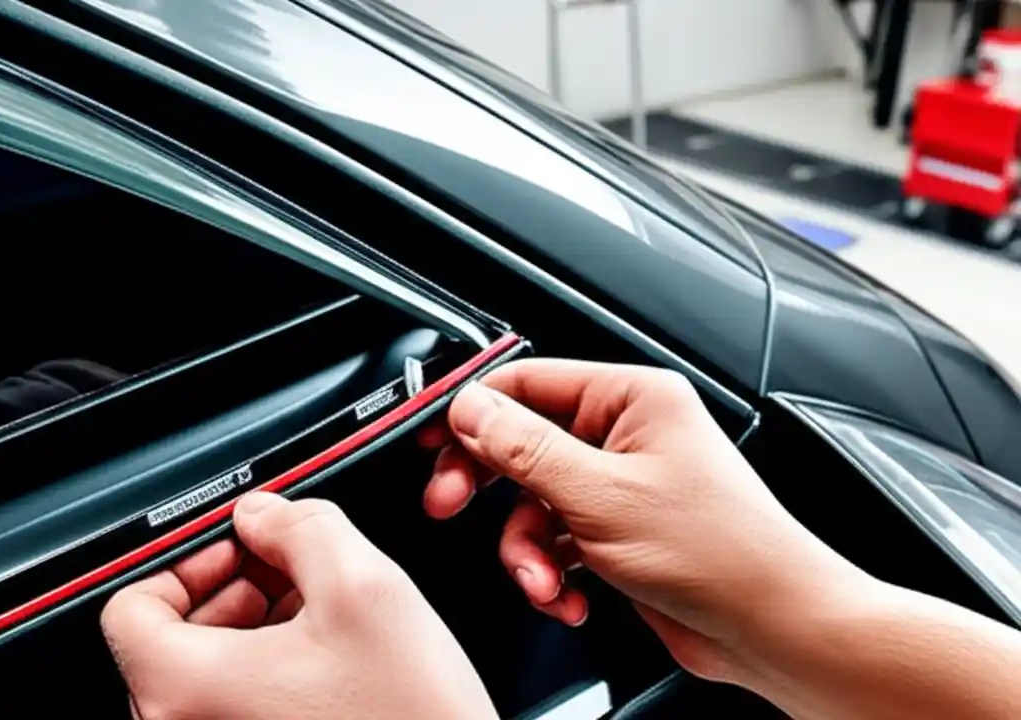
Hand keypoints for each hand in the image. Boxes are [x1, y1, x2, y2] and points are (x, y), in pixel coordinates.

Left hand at [101, 492, 495, 719]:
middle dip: (233, 588)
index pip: (127, 605)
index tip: (238, 547)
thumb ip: (299, 525)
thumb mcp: (364, 586)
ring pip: (205, 673)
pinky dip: (266, 674)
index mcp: (185, 687)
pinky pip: (231, 708)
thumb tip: (261, 512)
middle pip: (168, 637)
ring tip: (321, 617)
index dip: (187, 559)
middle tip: (290, 571)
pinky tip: (326, 661)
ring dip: (254, 629)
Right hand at [419, 360, 866, 683]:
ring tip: (540, 579)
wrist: (772, 627)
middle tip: (450, 505)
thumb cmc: (721, 553)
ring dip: (525, 548)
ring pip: (533, 502)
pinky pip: (556, 539)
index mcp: (632, 398)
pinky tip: (567, 596)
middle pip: (522, 443)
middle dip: (489, 485)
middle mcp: (627, 434)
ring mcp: (622, 485)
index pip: (529, 382)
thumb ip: (523, 448)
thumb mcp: (599, 495)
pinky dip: (551, 572)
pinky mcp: (618, 532)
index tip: (433, 439)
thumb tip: (470, 409)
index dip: (473, 410)